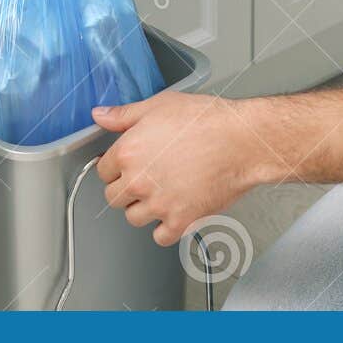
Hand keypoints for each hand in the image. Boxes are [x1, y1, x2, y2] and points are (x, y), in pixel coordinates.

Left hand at [91, 91, 267, 245]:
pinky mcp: (181, 221)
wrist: (242, 141)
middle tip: (144, 178)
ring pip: (133, 218)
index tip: (126, 166)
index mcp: (128, 152)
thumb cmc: (207, 121)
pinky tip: (173, 211)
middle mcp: (138, 181)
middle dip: (126, 188)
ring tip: (159, 193)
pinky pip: (160, 236)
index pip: (103, 171)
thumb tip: (100, 116)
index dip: (115, 167)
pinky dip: (165, 228)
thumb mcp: (159, 106)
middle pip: (114, 197)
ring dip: (143, 209)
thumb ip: (124, 115)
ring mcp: (159, 204)